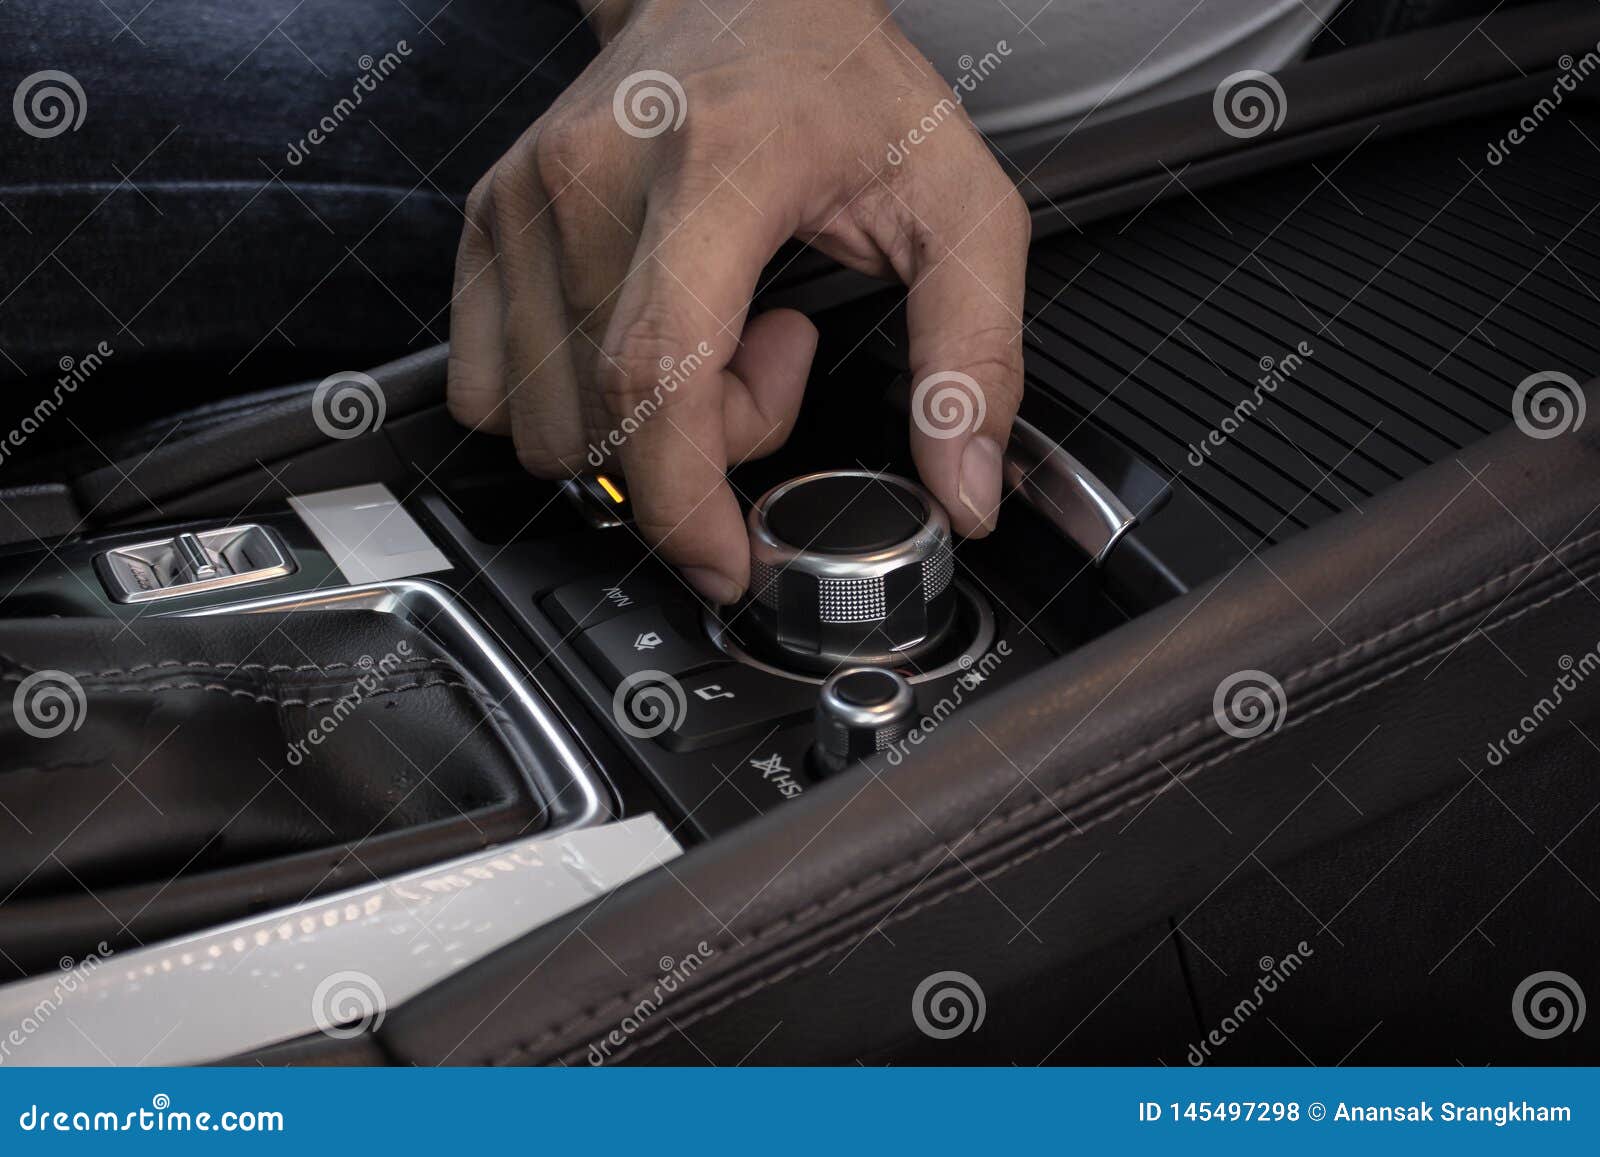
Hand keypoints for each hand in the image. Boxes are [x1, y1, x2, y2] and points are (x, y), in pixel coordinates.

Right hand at [447, 0, 1028, 602]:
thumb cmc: (843, 88)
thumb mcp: (959, 205)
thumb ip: (976, 352)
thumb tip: (965, 493)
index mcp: (714, 166)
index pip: (657, 370)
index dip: (683, 502)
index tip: (727, 562)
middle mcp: (591, 179)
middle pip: (610, 420)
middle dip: (699, 446)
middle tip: (767, 354)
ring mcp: (521, 200)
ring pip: (548, 425)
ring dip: (635, 427)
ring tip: (707, 332)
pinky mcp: (483, 222)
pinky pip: (490, 394)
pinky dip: (569, 406)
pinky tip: (636, 335)